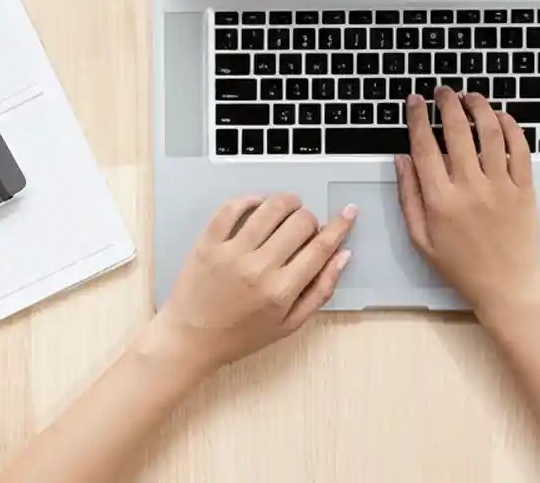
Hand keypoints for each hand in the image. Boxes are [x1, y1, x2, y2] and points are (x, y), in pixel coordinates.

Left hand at [137, 194, 354, 376]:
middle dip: (311, 219)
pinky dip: (250, 200)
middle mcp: (259, 268)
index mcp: (282, 290)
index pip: (321, 247)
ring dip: (287, 202)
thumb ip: (320, 290)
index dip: (340, 226)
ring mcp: (231, 253)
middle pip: (300, 222)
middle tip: (306, 227)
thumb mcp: (288, 325)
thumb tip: (342, 256)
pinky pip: (232, 208)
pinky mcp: (208, 243)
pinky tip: (258, 204)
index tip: (348, 213)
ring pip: (271, 208)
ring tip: (288, 207)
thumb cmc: (240, 336)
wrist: (190, 340)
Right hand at [395, 88, 539, 320]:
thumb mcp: (420, 238)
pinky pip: (519, 149)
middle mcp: (470, 188)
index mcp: (440, 200)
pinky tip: (500, 116)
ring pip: (489, 132)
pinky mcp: (524, 189)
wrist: (507, 286)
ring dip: (478, 107)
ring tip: (470, 97)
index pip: (424, 146)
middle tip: (442, 92)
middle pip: (456, 131)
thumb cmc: (462, 267)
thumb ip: (408, 197)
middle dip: (446, 103)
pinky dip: (511, 126)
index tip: (414, 101)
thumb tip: (402, 160)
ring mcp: (500, 186)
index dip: (417, 118)